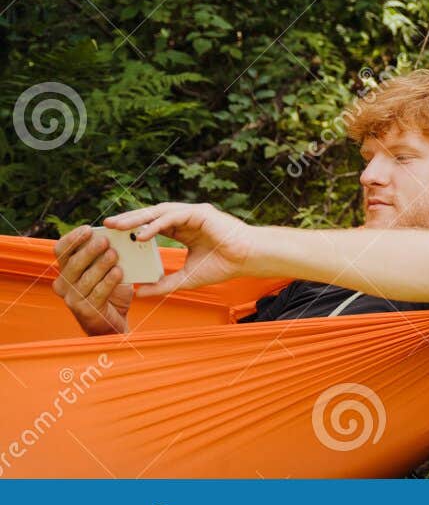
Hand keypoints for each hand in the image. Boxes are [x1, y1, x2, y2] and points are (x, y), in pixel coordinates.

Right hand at [52, 226, 131, 335]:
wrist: (111, 321)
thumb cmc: (108, 290)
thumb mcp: (105, 270)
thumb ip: (105, 255)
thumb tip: (115, 237)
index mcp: (65, 270)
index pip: (61, 250)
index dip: (72, 238)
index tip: (89, 229)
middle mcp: (64, 284)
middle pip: (73, 263)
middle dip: (89, 250)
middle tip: (105, 241)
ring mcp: (72, 298)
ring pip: (85, 278)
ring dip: (100, 265)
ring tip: (114, 254)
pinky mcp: (85, 311)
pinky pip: (97, 293)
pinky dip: (108, 281)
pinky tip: (118, 272)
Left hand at [103, 202, 256, 296]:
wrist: (246, 259)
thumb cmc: (223, 265)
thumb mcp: (186, 278)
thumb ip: (164, 283)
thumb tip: (139, 292)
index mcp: (183, 230)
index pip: (152, 226)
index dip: (133, 229)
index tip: (113, 237)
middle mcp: (186, 219)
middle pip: (151, 216)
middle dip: (128, 221)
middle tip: (106, 226)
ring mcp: (192, 213)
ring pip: (158, 212)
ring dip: (136, 218)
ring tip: (117, 226)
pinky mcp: (199, 213)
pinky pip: (172, 217)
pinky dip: (156, 224)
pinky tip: (141, 235)